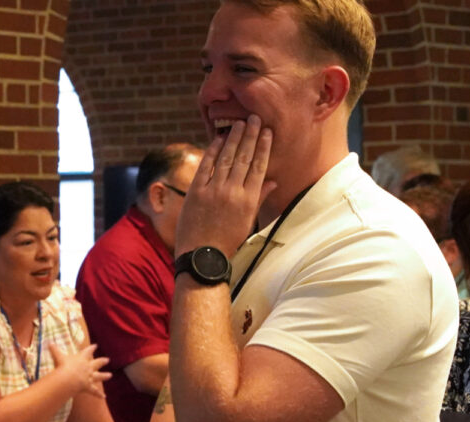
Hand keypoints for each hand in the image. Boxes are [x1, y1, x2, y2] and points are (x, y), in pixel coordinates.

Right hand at [48, 343, 110, 397]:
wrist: (68, 378)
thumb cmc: (64, 366)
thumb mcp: (58, 356)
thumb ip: (54, 349)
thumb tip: (48, 342)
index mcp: (82, 358)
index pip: (88, 351)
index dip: (92, 348)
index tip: (96, 346)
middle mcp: (88, 367)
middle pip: (97, 363)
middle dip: (102, 361)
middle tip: (107, 360)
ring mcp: (90, 377)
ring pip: (99, 376)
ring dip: (105, 376)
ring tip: (110, 375)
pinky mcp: (89, 387)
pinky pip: (95, 391)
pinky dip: (99, 394)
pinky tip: (104, 397)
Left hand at [174, 114, 276, 256]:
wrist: (202, 254)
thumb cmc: (227, 240)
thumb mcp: (248, 220)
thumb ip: (259, 197)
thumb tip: (273, 181)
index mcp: (249, 199)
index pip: (259, 167)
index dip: (263, 147)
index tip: (267, 131)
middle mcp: (233, 192)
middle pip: (243, 157)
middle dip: (250, 136)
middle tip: (254, 118)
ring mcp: (214, 190)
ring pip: (226, 158)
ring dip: (232, 138)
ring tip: (238, 123)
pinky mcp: (196, 191)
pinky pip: (206, 166)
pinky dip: (212, 151)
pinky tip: (217, 138)